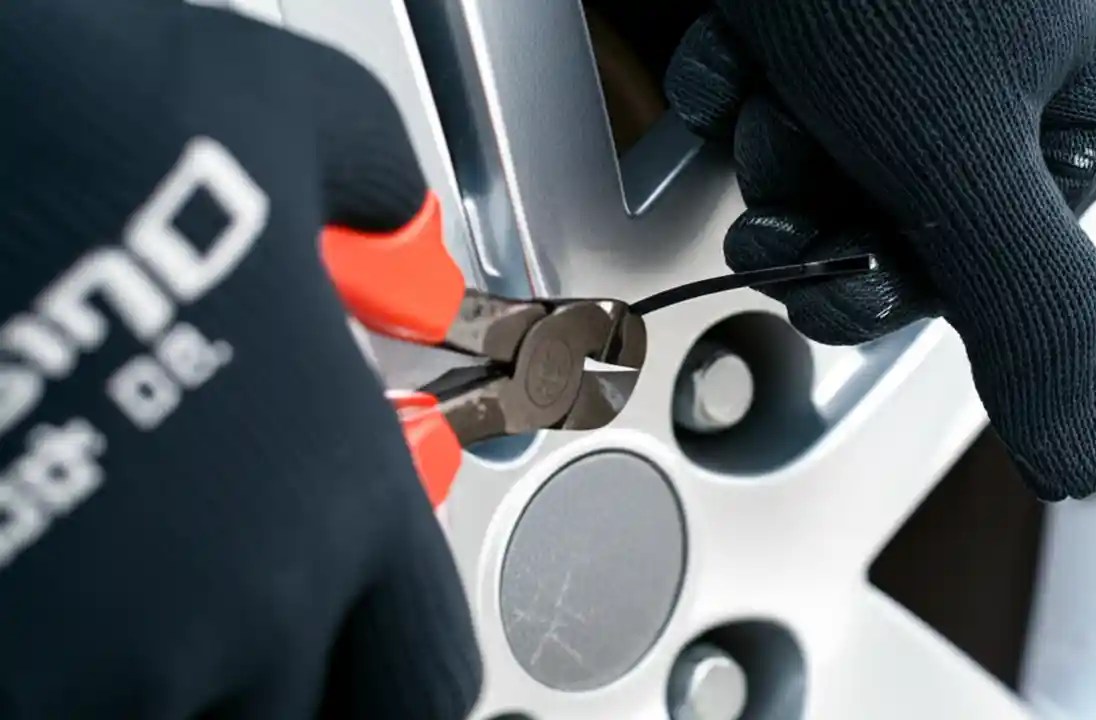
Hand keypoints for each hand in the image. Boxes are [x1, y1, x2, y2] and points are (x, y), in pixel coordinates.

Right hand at [0, 2, 478, 716]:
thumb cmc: (94, 128)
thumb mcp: (288, 118)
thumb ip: (376, 197)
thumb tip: (397, 234)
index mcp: (347, 493)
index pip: (428, 676)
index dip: (395, 668)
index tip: (362, 645)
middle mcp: (250, 595)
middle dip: (276, 685)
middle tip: (231, 620)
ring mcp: (110, 649)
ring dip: (157, 678)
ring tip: (114, 580)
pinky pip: (50, 703)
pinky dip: (55, 662)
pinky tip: (39, 578)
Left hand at [665, 0, 1095, 499]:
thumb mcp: (969, 159)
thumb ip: (1030, 319)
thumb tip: (1082, 459)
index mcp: (1070, 111)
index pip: (974, 272)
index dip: (886, 284)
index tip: (840, 270)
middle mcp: (985, 78)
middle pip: (882, 222)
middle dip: (816, 205)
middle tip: (795, 168)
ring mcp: (884, 45)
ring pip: (809, 160)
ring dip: (769, 131)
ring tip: (775, 71)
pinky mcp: (799, 13)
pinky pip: (757, 87)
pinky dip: (728, 72)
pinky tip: (740, 34)